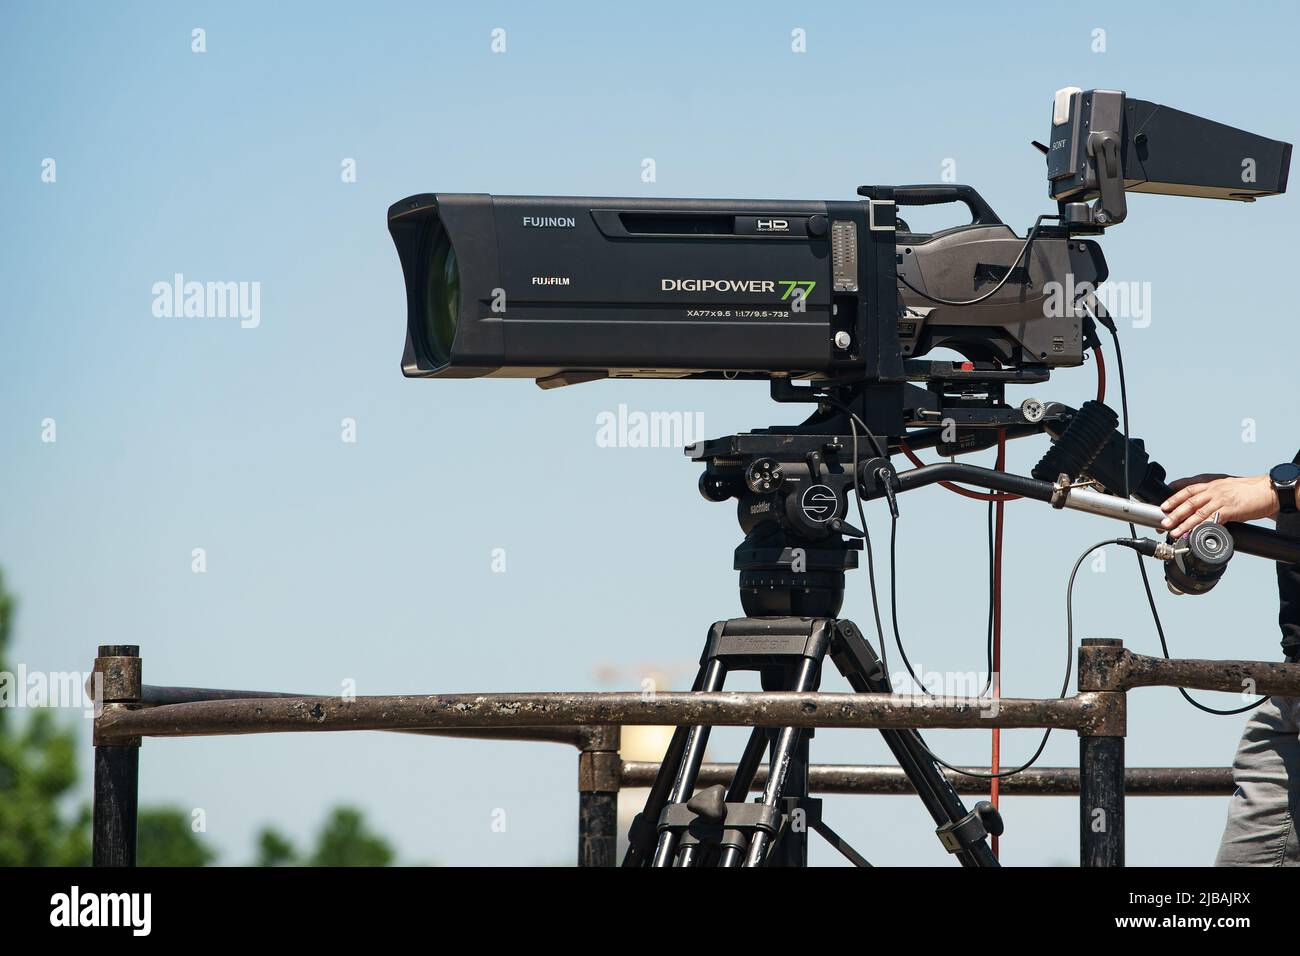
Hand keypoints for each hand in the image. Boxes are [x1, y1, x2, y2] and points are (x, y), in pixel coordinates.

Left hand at [1160, 474, 1277, 537]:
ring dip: (1184, 523)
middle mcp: (1213, 490)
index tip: (1162, 506)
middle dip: (1174, 513)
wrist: (1267, 491)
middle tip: (1163, 522)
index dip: (1173, 497)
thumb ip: (1209, 492)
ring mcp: (1221, 499)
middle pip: (1188, 501)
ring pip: (1198, 512)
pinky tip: (1195, 534)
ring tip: (1174, 531)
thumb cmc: (1246, 490)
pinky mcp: (1230, 510)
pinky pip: (1213, 520)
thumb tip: (1194, 501)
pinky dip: (1202, 527)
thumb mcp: (1223, 486)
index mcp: (1210, 484)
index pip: (1186, 489)